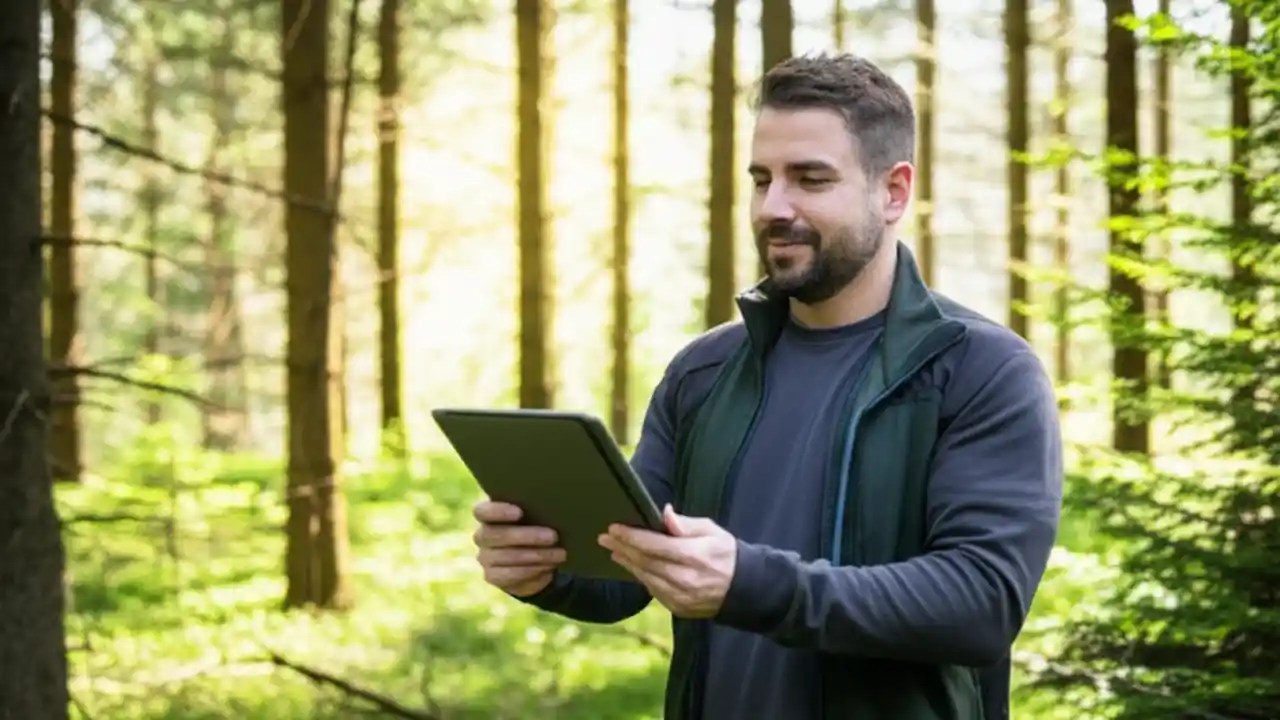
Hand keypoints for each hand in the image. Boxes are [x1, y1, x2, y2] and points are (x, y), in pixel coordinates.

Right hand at [473, 500, 566, 596]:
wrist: (534, 560)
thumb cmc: (535, 527)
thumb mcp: (535, 517)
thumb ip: (536, 510)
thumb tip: (555, 507)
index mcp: (487, 515)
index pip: (481, 511)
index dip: (498, 511)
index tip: (519, 512)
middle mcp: (482, 536)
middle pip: (496, 535)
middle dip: (527, 536)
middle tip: (553, 536)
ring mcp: (485, 557)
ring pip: (505, 556)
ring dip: (536, 555)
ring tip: (559, 553)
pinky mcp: (492, 576)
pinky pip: (509, 574)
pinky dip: (531, 570)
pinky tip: (548, 566)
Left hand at [598, 504, 736, 618]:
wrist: (744, 589)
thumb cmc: (726, 554)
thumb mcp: (711, 531)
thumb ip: (685, 524)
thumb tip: (664, 513)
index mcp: (693, 556)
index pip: (654, 545)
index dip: (631, 537)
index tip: (614, 528)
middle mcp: (684, 579)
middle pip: (645, 562)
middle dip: (622, 548)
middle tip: (604, 537)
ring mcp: (680, 596)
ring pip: (645, 577)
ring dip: (627, 563)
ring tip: (613, 550)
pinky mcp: (678, 608)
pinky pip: (653, 590)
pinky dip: (640, 576)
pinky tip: (631, 566)